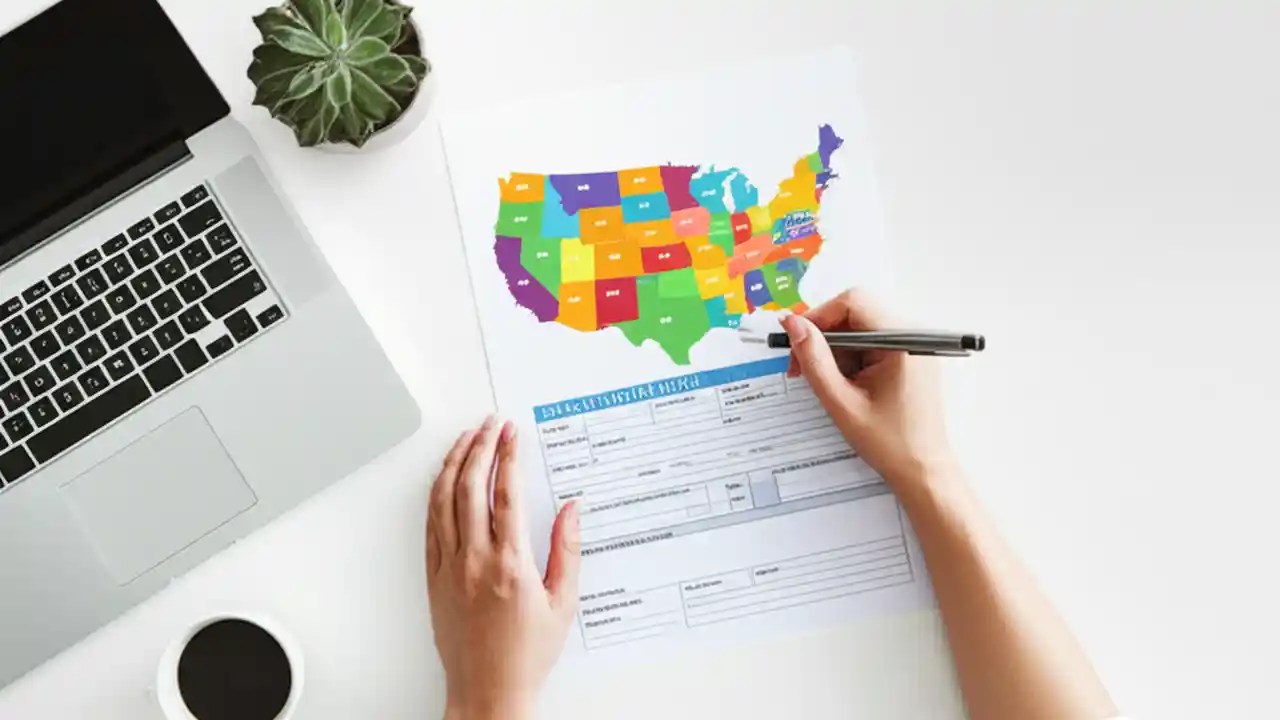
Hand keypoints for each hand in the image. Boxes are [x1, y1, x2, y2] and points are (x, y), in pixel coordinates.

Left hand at [427, 416, 580, 719]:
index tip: (513, 433)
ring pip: (443, 500)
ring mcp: (450, 567)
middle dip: (480, 447)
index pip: (506, 492)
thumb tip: (571, 509)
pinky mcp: (434, 578)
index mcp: (511, 563)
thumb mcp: (563, 602)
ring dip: (453, 463)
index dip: (509, 455)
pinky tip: (443, 481)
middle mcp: (475, 560)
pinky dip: (435, 495)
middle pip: (470, 486)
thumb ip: (567, 550)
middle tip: (490, 425)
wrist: (488, 690)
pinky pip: (431, 526)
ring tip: (465, 440)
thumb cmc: (526, 654)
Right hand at [782, 289, 958, 497]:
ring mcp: (912, 346)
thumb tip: (793, 324)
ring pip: (859, 328)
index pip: (853, 303)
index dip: (818, 316)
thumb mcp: (841, 402)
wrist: (923, 470)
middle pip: (855, 313)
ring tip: (824, 383)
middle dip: (822, 336)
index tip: (795, 341)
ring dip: (834, 350)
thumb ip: (814, 360)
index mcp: (902, 342)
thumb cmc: (888, 443)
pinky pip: (870, 343)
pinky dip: (849, 358)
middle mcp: (912, 336)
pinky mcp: (909, 357)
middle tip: (799, 367)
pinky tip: (842, 384)